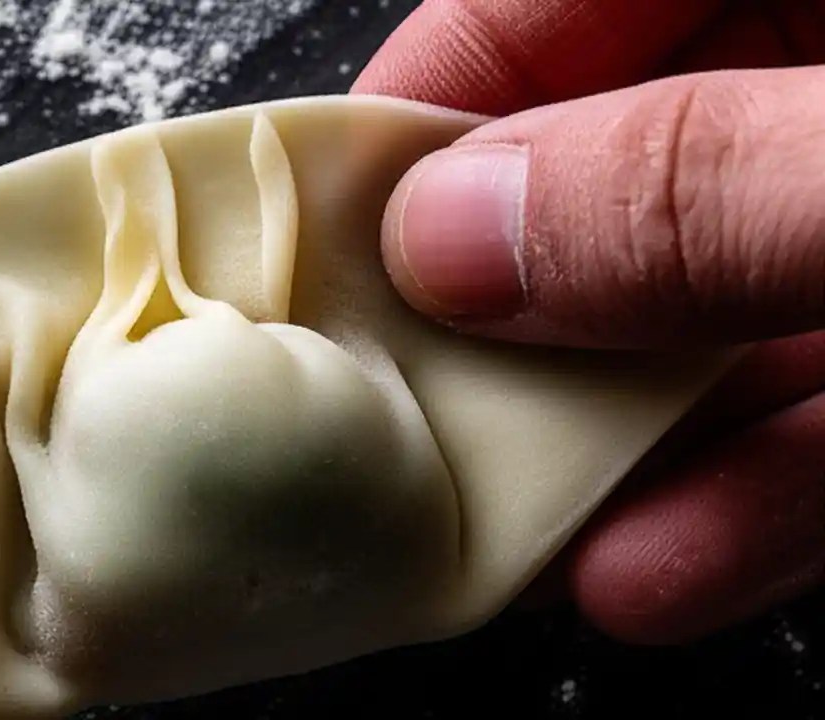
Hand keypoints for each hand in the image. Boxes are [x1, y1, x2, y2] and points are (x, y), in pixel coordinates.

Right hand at [356, 0, 824, 641]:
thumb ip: (700, 186)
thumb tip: (457, 237)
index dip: (436, 103)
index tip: (336, 229)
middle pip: (621, 169)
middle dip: (513, 310)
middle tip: (399, 403)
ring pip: (720, 304)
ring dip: (616, 438)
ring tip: (505, 528)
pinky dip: (757, 491)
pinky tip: (664, 564)